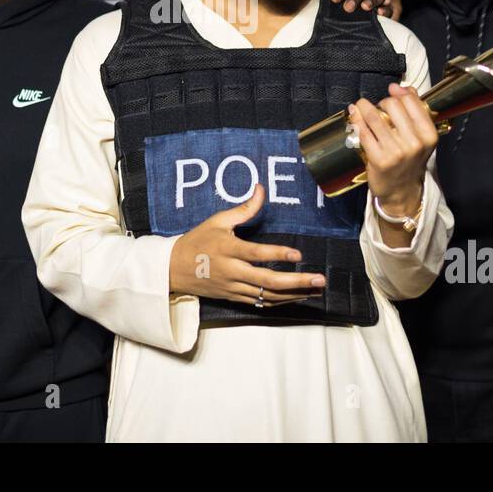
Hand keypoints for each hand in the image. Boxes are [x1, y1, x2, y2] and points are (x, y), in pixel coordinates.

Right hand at [168, 185, 326, 306]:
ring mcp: (233, 287)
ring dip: (294, 294)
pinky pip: (260, 302)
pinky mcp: (234, 297)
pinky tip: (296, 296)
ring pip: (267, 295)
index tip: (298, 255)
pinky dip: (280, 301)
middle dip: (297, 282)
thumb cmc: (197, 241)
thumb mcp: (217, 220)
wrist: (173, 269)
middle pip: (267, 281)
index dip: (278, 255)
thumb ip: (243, 208)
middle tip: (319, 279)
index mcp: (227, 249)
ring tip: (316, 289)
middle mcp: (232, 271)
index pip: (256, 254)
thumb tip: (261, 189)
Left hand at [349, 83, 436, 213]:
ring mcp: (396, 152)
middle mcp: (415, 143)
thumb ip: (415, 110)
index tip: (392, 92)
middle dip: (382, 102)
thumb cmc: (410, 160)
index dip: (399, 94)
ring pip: (374, 117)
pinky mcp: (378, 160)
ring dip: (364, 107)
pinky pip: (363, 132)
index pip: (412, 101)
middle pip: (392, 105)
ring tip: (360, 106)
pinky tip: (353, 115)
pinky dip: (356, 120)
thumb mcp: (421, 137)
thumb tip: (400, 88)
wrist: (401, 190)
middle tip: (378, 108)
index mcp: (428, 135)